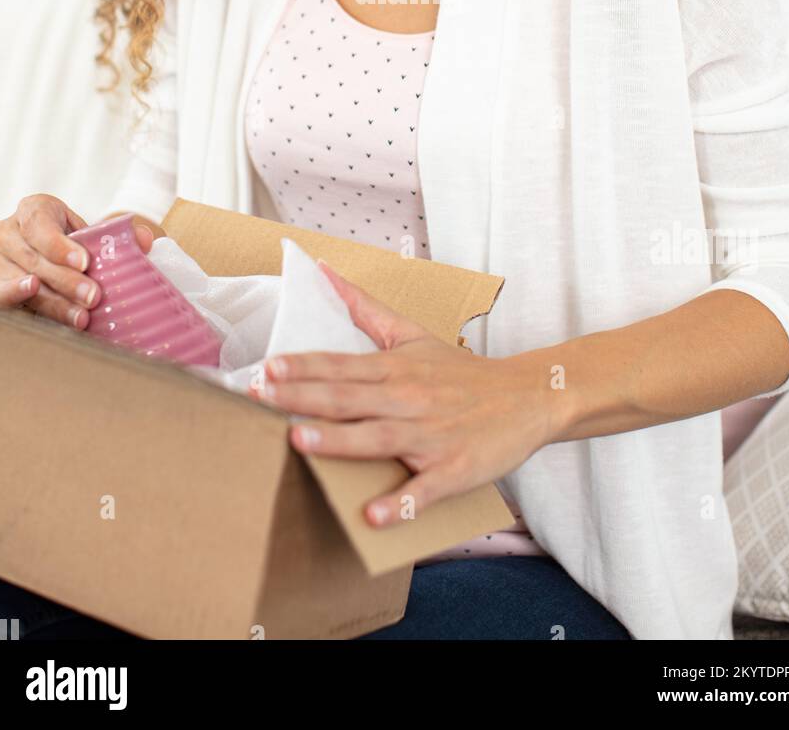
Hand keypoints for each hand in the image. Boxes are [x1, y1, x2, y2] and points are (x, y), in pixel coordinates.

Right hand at [0, 194, 153, 329]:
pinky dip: (21, 304)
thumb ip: (119, 236)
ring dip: (54, 302)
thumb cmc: (74, 244)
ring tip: (82, 316)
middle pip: (35, 257)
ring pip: (23, 281)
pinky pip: (2, 299)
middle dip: (67, 280)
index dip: (60, 245)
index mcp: (33, 210)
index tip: (85, 262)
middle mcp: (7, 232)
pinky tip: (43, 313)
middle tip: (94, 296)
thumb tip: (143, 239)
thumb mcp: (94, 234)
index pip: (40, 224)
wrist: (56, 259)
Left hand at [247, 258, 558, 527]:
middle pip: (349, 398)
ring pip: (377, 438)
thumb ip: (366, 308)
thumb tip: (325, 273)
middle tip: (261, 397)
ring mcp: (430, 436)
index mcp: (395, 368)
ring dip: (338, 441)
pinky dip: (399, 502)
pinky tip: (372, 514)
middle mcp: (408, 399)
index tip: (267, 367)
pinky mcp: (453, 469)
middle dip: (303, 397)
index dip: (303, 366)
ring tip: (299, 441)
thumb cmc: (461, 372)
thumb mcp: (414, 334)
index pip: (341, 365)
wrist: (527, 396)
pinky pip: (422, 490)